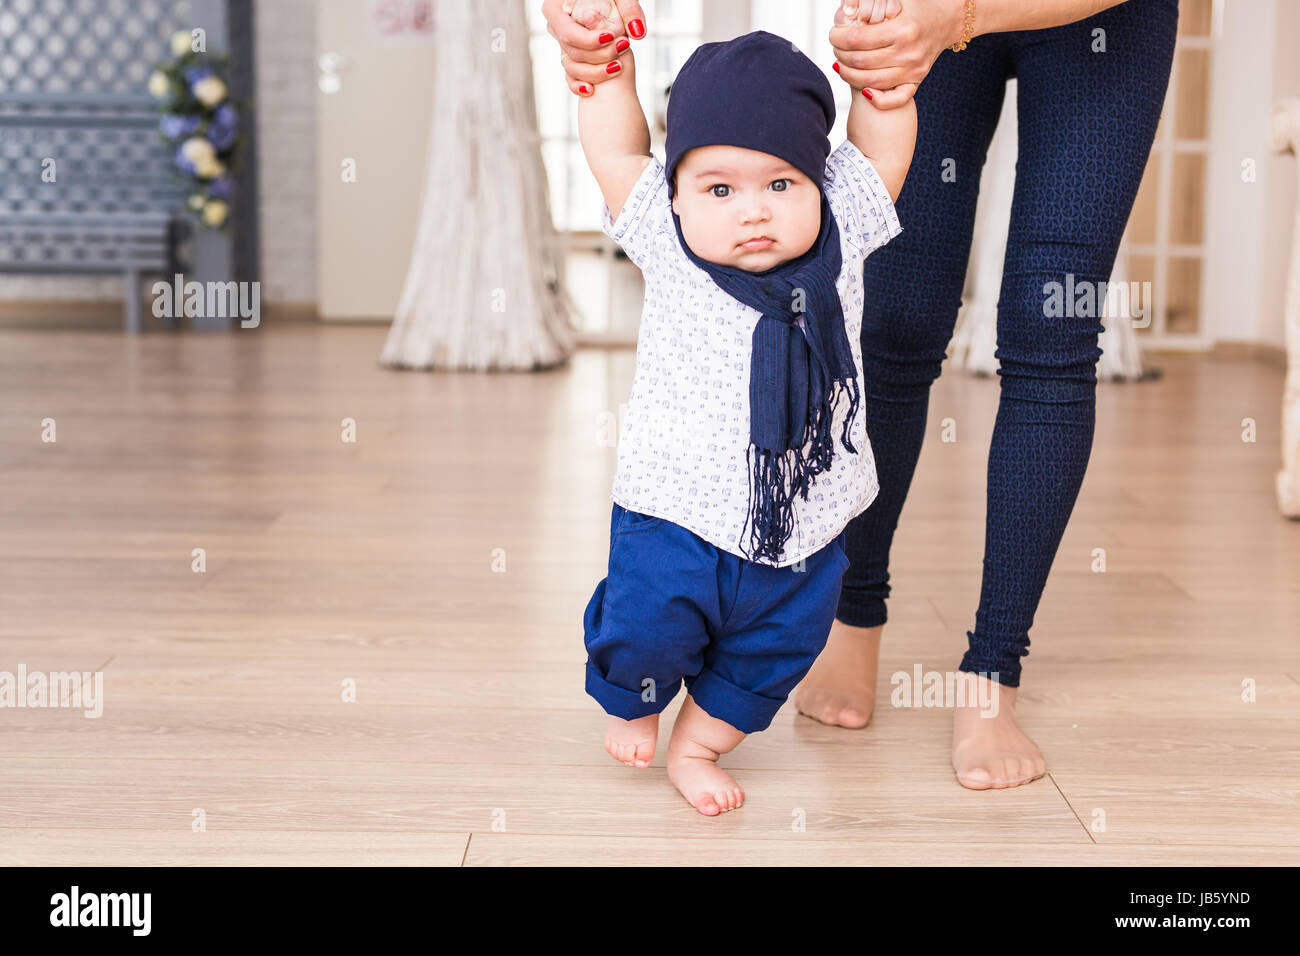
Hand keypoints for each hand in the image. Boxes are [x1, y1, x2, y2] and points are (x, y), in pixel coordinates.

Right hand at [541, 0, 647, 95]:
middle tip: (623, 47)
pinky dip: (580, 84)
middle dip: (599, 55)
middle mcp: (555, 27)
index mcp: (556, 8)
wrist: (601, 2)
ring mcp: (561, 44)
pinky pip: (570, 76)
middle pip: (572, 51)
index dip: (589, 41)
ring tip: (620, 63)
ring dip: (595, 71)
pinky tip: (592, 89)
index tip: (612, 38)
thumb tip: (637, 33)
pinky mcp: (569, 56)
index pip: (568, 32)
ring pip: (572, 66)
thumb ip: (629, 8)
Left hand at [830, 0, 965, 107]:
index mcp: (902, 29)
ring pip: (870, 81)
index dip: (838, 37)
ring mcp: (913, 69)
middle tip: (835, 48)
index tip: (833, 34)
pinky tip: (864, 91)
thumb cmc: (917, 6)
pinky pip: (895, 99)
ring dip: (848, 75)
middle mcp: (908, 52)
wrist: (947, 19)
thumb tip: (846, 7)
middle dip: (840, 55)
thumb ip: (874, 1)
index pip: (857, 39)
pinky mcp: (917, 81)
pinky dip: (877, 99)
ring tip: (841, 65)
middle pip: (860, 61)